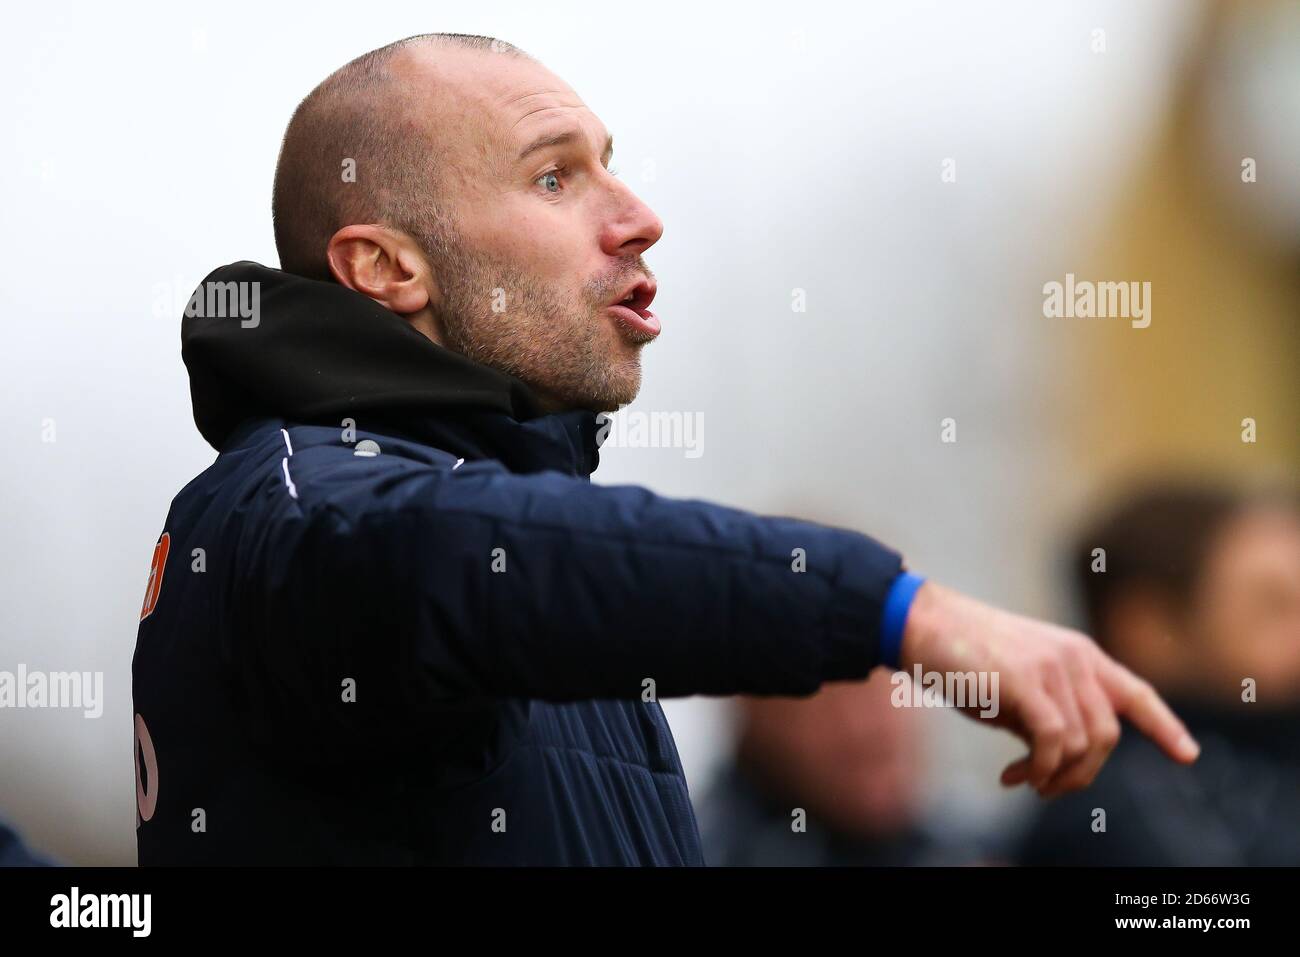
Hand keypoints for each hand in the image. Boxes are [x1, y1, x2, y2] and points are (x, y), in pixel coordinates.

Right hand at [898, 580, 1199, 796]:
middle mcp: (1076, 658)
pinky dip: (1039, 768)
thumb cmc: (963, 657)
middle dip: (1080, 775)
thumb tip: (1058, 756)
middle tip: (1043, 788)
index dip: (1164, 726)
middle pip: (1108, 736)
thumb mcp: (1018, 685)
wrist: (922, 624)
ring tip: (1019, 778)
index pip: (1134, 693)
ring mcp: (1053, 667)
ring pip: (1083, 744)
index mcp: (1079, 654)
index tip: (1187, 755)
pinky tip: (1015, 775)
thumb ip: (1049, 710)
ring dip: (1053, 775)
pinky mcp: (1027, 680)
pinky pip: (1054, 741)